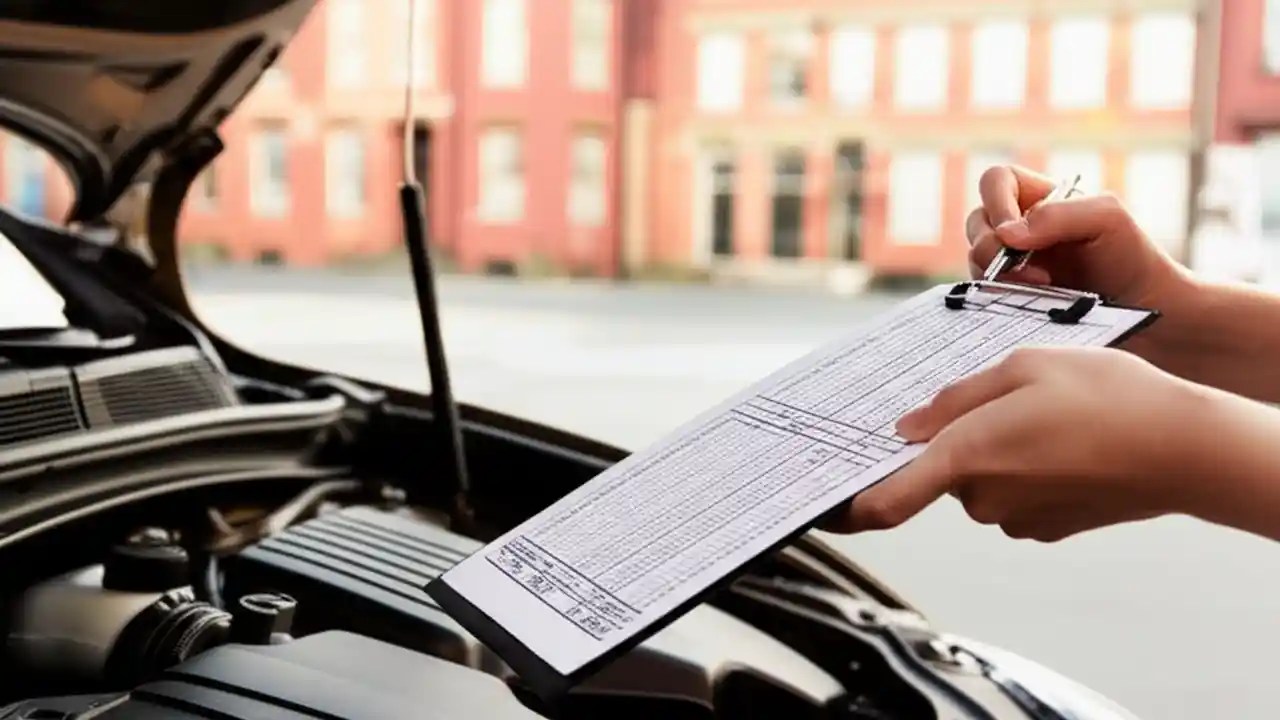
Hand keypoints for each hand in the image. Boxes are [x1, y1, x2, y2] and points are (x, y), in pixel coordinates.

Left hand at [831, 347, 1214, 540]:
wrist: (1183, 446)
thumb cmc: (1106, 395)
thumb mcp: (1022, 366)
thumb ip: (956, 399)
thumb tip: (909, 427)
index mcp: (965, 455)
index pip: (885, 503)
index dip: (846, 510)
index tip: (821, 507)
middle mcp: (982, 496)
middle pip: (941, 468)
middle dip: (954, 439)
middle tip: (998, 401)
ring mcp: (1015, 517)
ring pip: (979, 478)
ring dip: (994, 449)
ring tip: (1044, 415)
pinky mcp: (1046, 527)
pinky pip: (1013, 493)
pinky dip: (1026, 468)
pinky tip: (1062, 441)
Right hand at [966, 165, 1194, 315]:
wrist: (1149, 316)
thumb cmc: (1134, 259)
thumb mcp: (1108, 219)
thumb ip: (1058, 214)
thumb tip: (1006, 234)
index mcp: (1040, 200)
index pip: (996, 181)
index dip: (996, 202)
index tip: (1015, 234)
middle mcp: (1020, 230)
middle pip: (977, 223)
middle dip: (994, 249)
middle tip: (1034, 273)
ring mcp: (1012, 266)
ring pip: (974, 260)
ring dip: (1000, 276)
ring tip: (1042, 290)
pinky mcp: (1009, 299)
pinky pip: (981, 293)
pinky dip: (998, 298)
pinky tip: (1029, 305)